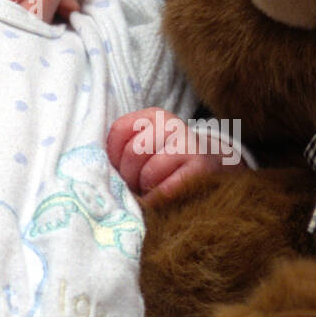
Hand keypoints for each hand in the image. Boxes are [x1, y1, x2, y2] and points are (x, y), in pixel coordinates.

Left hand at [107, 107, 243, 200]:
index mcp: (154, 116)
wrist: (216, 171)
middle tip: (136, 187)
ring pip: (148, 173)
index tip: (122, 170)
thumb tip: (99, 171)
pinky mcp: (201, 167)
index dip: (114, 157)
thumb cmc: (170, 164)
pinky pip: (166, 189)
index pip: (119, 131)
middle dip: (129, 177)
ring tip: (151, 191)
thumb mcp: (148, 147)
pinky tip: (163, 200)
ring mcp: (188, 144)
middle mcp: (172, 124)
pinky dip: (158, 200)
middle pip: (132, 153)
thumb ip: (123, 151)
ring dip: (145, 190)